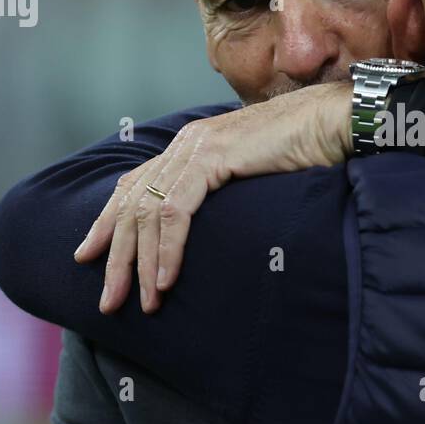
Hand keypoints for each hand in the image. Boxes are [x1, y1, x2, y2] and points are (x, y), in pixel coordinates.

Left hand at [76, 80, 352, 313]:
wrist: (336, 121)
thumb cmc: (309, 150)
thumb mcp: (257, 174)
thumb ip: (230, 190)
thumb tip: (221, 225)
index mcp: (192, 145)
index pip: (135, 186)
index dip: (107, 222)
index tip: (88, 256)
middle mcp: (186, 143)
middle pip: (132, 205)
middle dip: (116, 257)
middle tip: (108, 300)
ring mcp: (197, 148)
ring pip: (149, 214)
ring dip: (142, 264)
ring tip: (142, 302)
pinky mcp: (213, 157)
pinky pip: (176, 212)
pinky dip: (168, 250)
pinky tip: (165, 280)